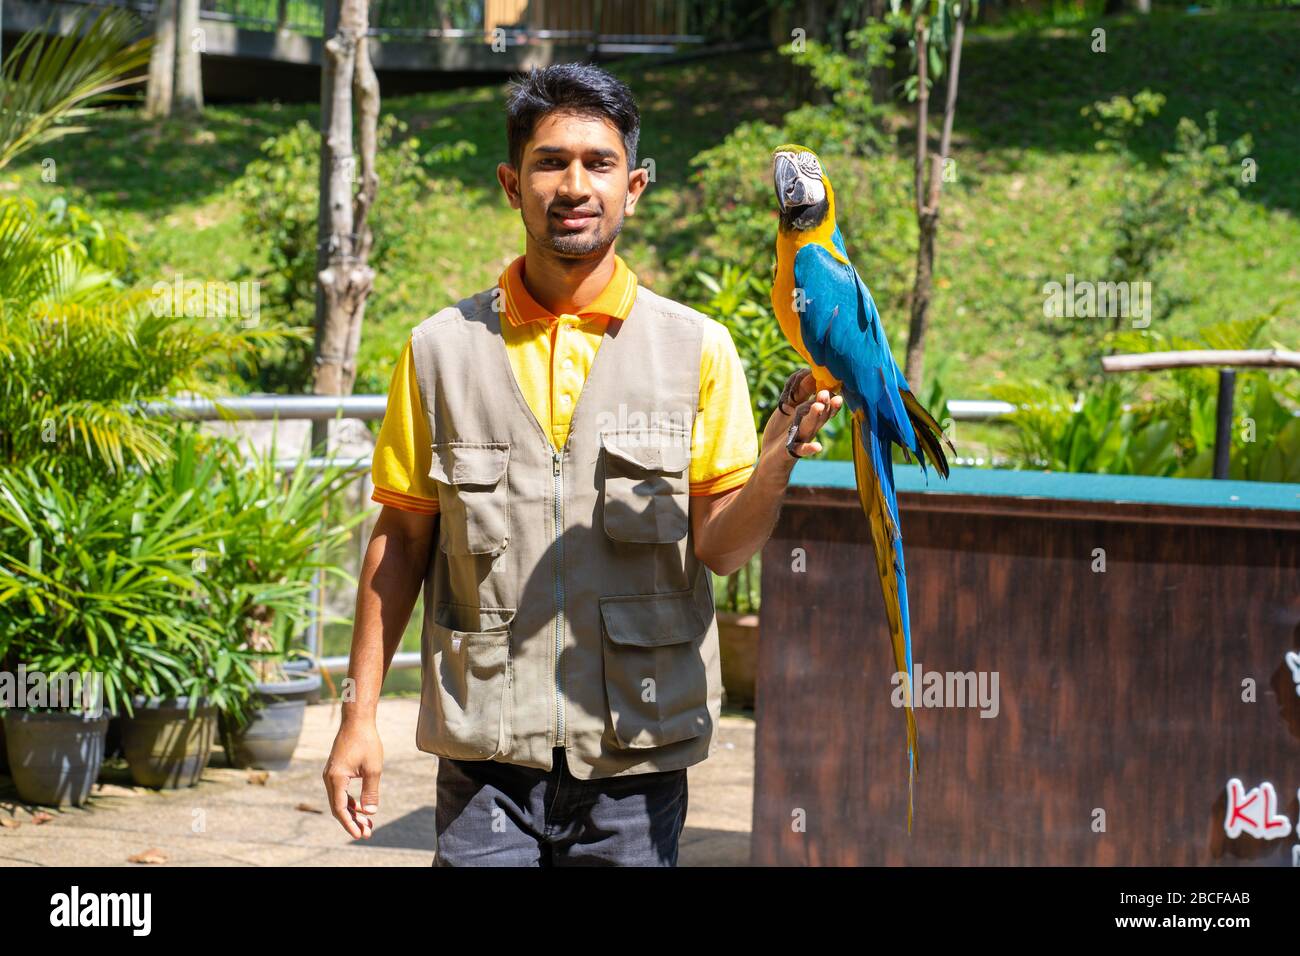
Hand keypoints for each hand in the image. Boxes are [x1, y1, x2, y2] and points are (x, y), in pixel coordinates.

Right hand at [323, 719, 383, 839]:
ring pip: (339, 800)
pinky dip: (350, 801)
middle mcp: (329, 778)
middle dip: (352, 821)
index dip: (350, 823)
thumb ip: (371, 791)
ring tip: (366, 823)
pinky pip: (340, 791)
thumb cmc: (366, 742)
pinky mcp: (335, 770)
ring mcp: (331, 774)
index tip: (360, 834)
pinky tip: (361, 807)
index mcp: (336, 778)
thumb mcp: (373, 768)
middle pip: (338, 807)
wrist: (357, 721)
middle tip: (366, 832)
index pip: (340, 808)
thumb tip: (370, 812)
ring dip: (352, 812)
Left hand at [762, 367, 842, 460]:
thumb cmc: (781, 432)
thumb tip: (810, 373)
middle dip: (824, 403)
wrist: (770, 459)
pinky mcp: (790, 452)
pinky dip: (810, 449)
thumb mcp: (789, 409)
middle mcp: (808, 427)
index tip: (831, 383)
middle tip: (825, 392)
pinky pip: (801, 451)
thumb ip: (799, 394)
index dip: (827, 396)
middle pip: (819, 415)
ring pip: (810, 427)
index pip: (822, 405)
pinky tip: (818, 447)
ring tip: (818, 406)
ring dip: (815, 417)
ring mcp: (800, 439)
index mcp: (808, 417)